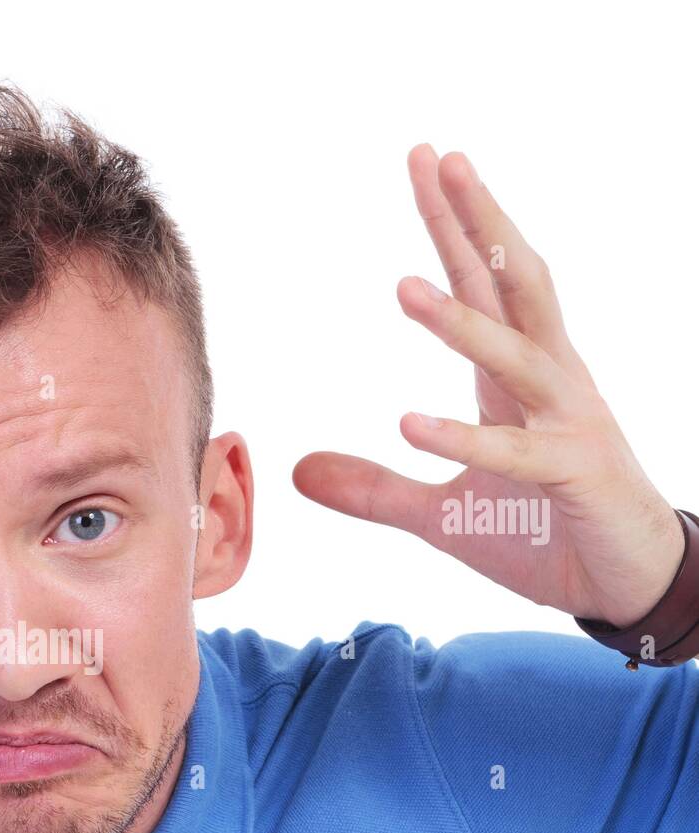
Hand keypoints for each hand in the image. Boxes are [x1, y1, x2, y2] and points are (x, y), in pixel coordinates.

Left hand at [292, 145, 683, 629]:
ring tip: (401, 286)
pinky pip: (514, 454)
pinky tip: (409, 423)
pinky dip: (464, 440)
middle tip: (438, 159)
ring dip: (459, 324)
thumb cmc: (542, 533)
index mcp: (513, 380)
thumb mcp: (439, 513)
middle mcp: (547, 384)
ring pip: (514, 357)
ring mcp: (567, 424)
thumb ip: (372, 490)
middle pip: (508, 286)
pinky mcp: (576, 475)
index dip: (452, 226)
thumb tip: (299, 471)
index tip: (426, 162)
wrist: (623, 582)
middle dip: (473, 223)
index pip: (480, 286)